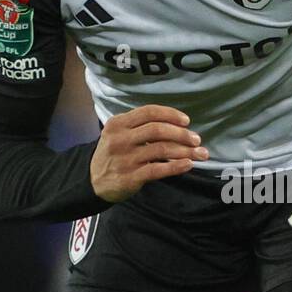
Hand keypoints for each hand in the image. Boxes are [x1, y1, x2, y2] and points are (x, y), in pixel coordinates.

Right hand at [90, 105, 207, 201]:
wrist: (92, 180)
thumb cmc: (113, 154)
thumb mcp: (118, 133)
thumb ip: (140, 127)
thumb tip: (177, 127)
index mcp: (118, 124)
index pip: (148, 112)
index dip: (170, 114)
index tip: (186, 121)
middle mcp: (120, 139)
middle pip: (157, 130)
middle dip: (181, 134)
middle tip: (197, 139)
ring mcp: (125, 159)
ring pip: (161, 150)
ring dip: (185, 151)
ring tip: (200, 154)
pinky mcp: (130, 177)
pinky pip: (158, 170)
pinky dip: (176, 167)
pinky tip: (188, 165)